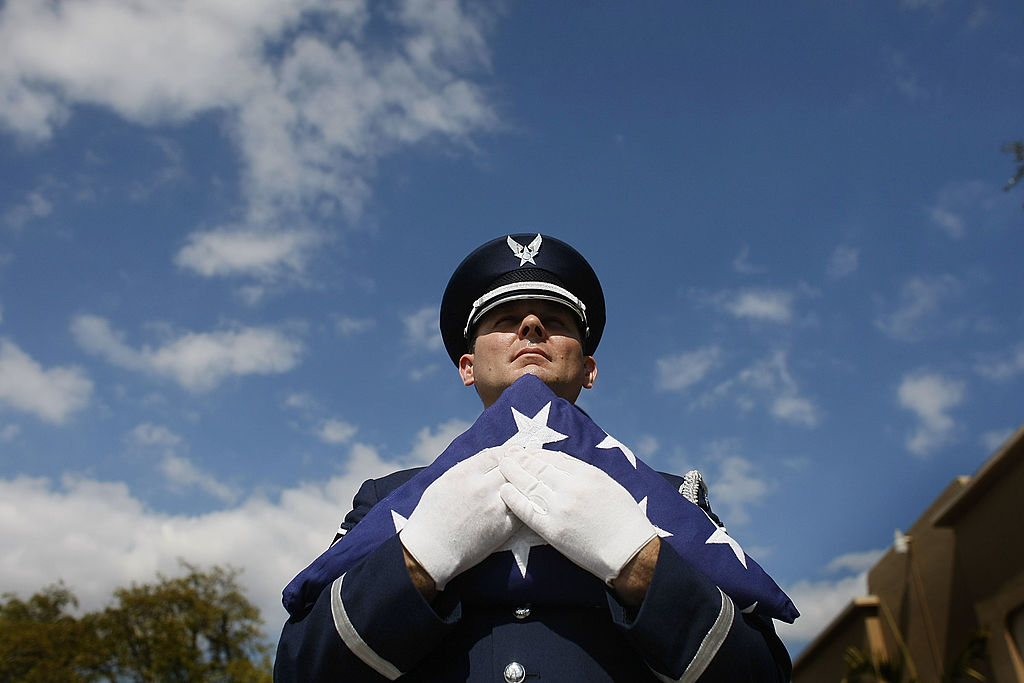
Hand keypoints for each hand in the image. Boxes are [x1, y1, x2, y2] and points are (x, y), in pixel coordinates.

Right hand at [400, 446, 521, 589]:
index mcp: (463, 474)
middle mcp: (480, 487)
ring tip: (536, 480)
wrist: (430, 552)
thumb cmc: (430, 519)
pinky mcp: (502, 527)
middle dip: (522, 463)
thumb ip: (464, 471)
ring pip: (520, 487)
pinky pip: (523, 509)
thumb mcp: (442, 484)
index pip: (495, 454)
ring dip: (528, 483)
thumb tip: (483, 462)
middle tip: (532, 461)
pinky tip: (531, 501)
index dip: (508, 452)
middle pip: (511, 467)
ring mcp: (494, 507)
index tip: (514, 452)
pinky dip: (528, 503)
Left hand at [499, 448, 656, 584]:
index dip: (536, 454)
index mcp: (587, 475)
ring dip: (512, 474)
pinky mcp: (552, 529)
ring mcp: (560, 508)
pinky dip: (514, 498)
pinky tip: (504, 491)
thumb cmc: (623, 518)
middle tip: (506, 453)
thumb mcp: (608, 484)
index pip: (553, 458)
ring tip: (502, 466)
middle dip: (519, 459)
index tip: (526, 451)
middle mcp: (571, 488)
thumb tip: (560, 462)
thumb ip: (583, 472)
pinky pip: (527, 510)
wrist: (627, 551)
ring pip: (529, 485)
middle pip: (538, 468)